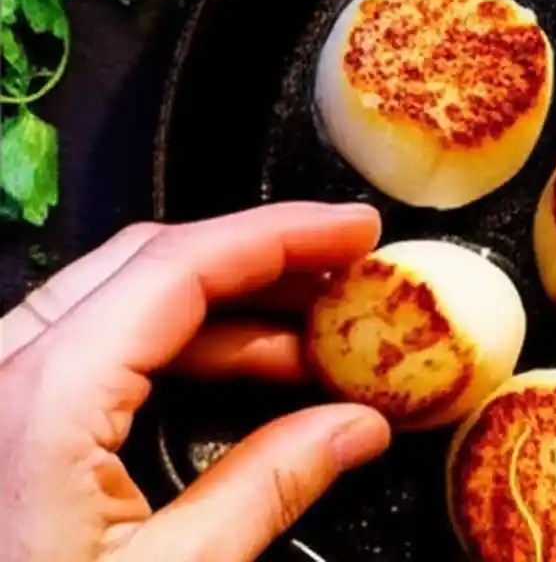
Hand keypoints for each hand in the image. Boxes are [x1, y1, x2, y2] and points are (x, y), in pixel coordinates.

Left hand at [0, 203, 391, 561]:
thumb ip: (268, 488)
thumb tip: (358, 427)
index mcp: (43, 396)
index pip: (179, 267)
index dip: (280, 235)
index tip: (357, 230)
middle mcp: (8, 370)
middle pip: (152, 265)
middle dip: (264, 263)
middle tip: (351, 277)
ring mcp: (1, 390)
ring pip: (126, 300)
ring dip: (231, 310)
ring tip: (320, 342)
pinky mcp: (9, 419)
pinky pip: (103, 345)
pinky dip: (185, 347)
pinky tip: (250, 375)